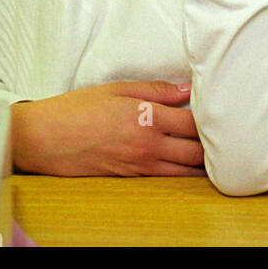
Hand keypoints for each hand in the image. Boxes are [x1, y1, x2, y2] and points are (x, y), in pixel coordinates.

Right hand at [10, 80, 204, 176]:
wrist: (46, 138)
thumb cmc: (77, 109)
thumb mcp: (116, 89)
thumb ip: (155, 90)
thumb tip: (186, 89)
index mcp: (146, 118)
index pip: (193, 123)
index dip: (210, 117)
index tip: (218, 109)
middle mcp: (148, 146)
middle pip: (196, 151)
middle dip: (212, 144)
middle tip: (221, 133)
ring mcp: (140, 166)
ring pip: (185, 172)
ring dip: (201, 164)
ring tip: (212, 153)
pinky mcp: (131, 179)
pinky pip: (166, 180)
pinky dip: (181, 173)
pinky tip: (188, 166)